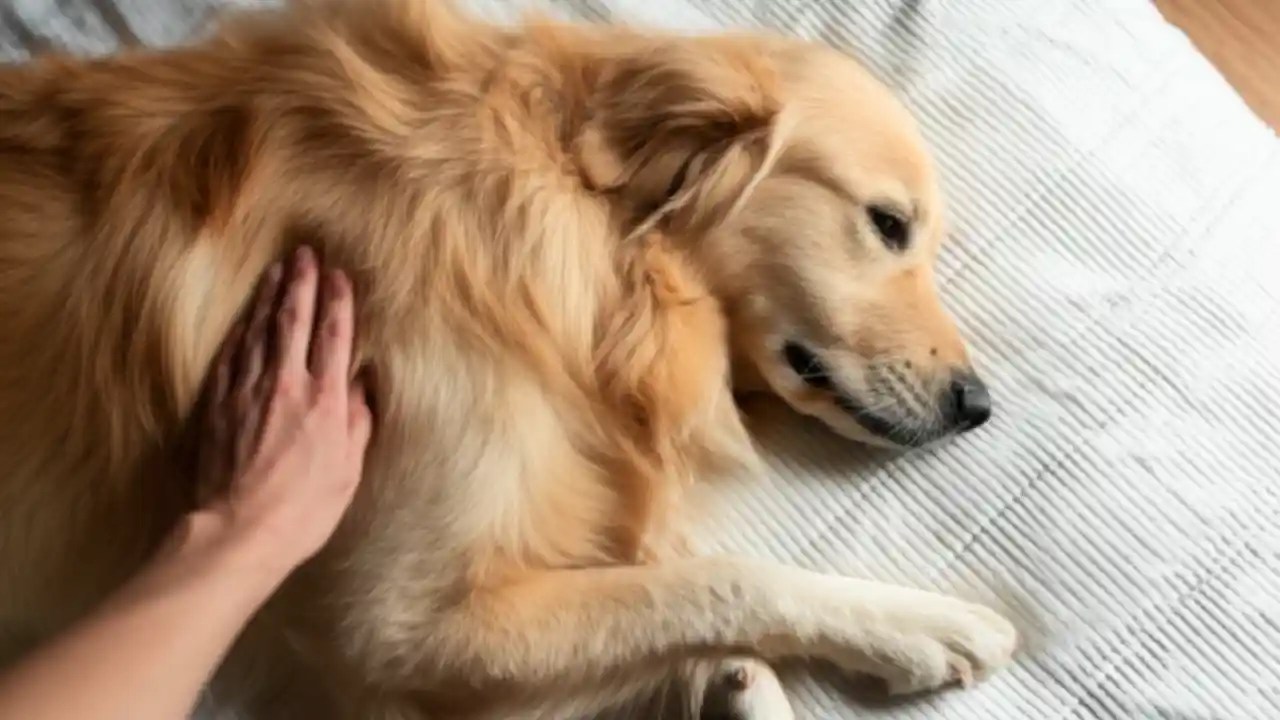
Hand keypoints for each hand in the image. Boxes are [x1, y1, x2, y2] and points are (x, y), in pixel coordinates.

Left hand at [195, 246, 372, 573]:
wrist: (239, 531)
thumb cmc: (302, 510)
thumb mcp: (347, 470)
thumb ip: (357, 422)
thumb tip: (363, 387)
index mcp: (325, 401)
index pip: (335, 336)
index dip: (338, 301)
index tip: (339, 274)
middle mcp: (286, 385)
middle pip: (294, 321)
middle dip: (301, 284)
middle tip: (304, 254)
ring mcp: (247, 392)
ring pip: (258, 330)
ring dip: (268, 297)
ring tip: (276, 271)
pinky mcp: (219, 405)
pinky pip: (231, 355)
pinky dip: (240, 330)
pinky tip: (245, 317)